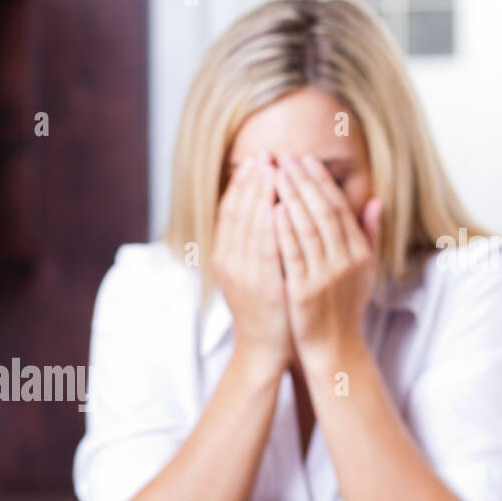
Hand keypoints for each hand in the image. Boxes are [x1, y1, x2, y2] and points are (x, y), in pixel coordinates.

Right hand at [211, 152, 291, 381]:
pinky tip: (276, 205)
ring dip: (258, 195)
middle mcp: (228, 261)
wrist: (265, 347)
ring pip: (247, 226)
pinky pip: (262, 251)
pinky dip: (267, 227)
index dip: (241, 184)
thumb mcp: (257, 270)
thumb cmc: (268, 306)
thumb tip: (269, 206)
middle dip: (251, 181)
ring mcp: (241, 274)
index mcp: (225, 255)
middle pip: (236, 212)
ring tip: (271, 169)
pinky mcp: (259, 286)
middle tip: (264, 154)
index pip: (230, 210)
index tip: (256, 160)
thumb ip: (259, 240)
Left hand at [271, 153, 382, 370]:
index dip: (322, 182)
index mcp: (358, 253)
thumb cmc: (345, 309)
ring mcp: (326, 277)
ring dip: (291, 198)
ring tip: (275, 175)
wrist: (336, 350)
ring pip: (308, 228)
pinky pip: (292, 256)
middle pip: (324, 212)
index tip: (306, 160)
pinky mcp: (304, 292)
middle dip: (304, 182)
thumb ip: (370, 235)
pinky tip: (272, 210)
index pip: (340, 208)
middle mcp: (346, 261)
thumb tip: (377, 201)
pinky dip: (283, 231)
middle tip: (286, 158)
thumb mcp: (365, 272)